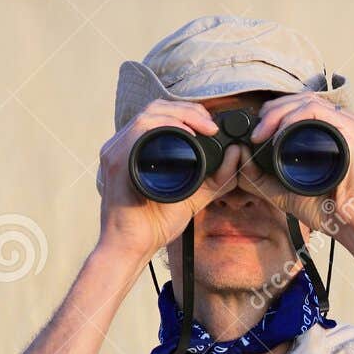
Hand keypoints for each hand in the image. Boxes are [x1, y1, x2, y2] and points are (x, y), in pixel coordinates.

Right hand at [95, 100, 243, 262]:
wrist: (132, 245)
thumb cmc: (155, 223)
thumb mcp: (195, 194)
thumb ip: (217, 177)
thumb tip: (237, 154)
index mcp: (139, 148)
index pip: (162, 114)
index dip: (189, 112)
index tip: (212, 125)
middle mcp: (124, 144)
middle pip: (156, 108)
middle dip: (188, 110)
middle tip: (211, 125)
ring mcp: (117, 150)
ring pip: (149, 113)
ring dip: (180, 115)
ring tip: (204, 128)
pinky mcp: (117, 160)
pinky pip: (139, 130)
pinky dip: (164, 126)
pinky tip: (185, 135)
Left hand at [239, 94, 353, 261]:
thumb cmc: (331, 211)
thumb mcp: (286, 192)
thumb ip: (262, 177)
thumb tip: (239, 160)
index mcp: (335, 133)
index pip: (302, 107)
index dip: (275, 112)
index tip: (256, 133)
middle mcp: (345, 125)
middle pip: (302, 99)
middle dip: (272, 111)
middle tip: (255, 132)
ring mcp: (352, 126)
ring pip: (307, 101)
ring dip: (278, 113)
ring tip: (262, 133)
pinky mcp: (353, 132)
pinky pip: (317, 112)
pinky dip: (293, 119)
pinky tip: (279, 136)